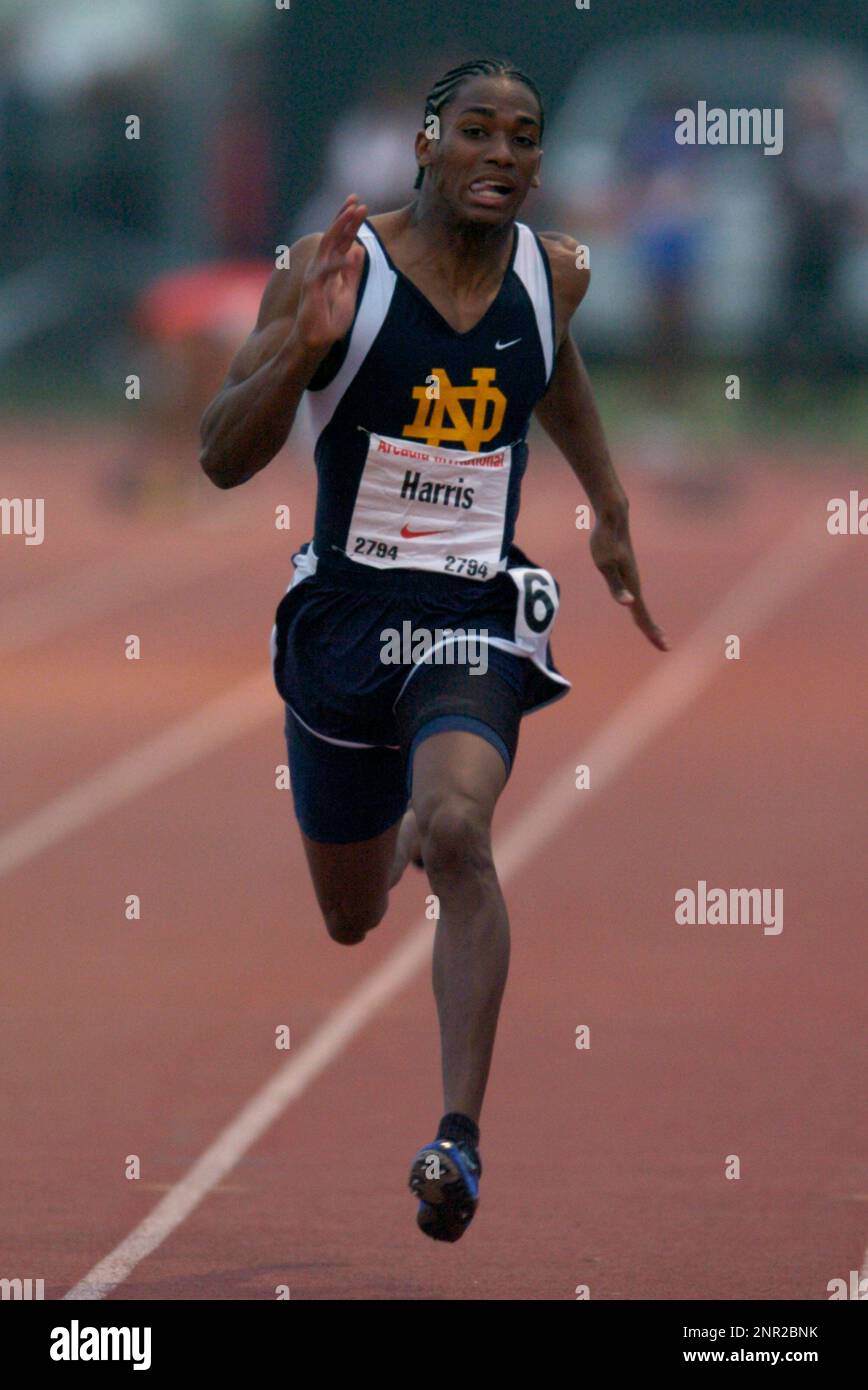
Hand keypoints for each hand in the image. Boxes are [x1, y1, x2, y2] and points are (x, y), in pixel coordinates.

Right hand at [294, 195, 368, 351]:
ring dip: (341, 227)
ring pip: (327, 244)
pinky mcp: (312, 287)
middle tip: (356, 199)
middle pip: (333, 236)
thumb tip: (359, 250)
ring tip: (353, 211)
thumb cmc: (328, 322)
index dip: (350, 223)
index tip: (360, 205)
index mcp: (330, 268)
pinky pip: (326, 270)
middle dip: (345, 217)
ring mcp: (314, 275)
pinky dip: (339, 261)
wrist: (314, 342)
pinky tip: (353, 251)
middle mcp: (320, 266)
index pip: (341, 240)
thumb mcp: (348, 294)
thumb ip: (352, 273)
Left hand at [590, 510, 668, 650]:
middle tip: (664, 647)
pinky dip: (638, 606)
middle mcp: (634, 583)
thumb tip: (628, 604)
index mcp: (632, 586)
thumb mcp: (605, 565)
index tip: (664, 647)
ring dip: (646, 620)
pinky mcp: (625, 571)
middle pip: (644, 612)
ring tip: (652, 632)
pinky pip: (633, 594)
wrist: (613, 518)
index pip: (642, 615)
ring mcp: (631, 577)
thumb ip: (616, 586)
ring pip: (639, 604)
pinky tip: (635, 606)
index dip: (651, 632)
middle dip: (653, 631)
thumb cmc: (606, 541)